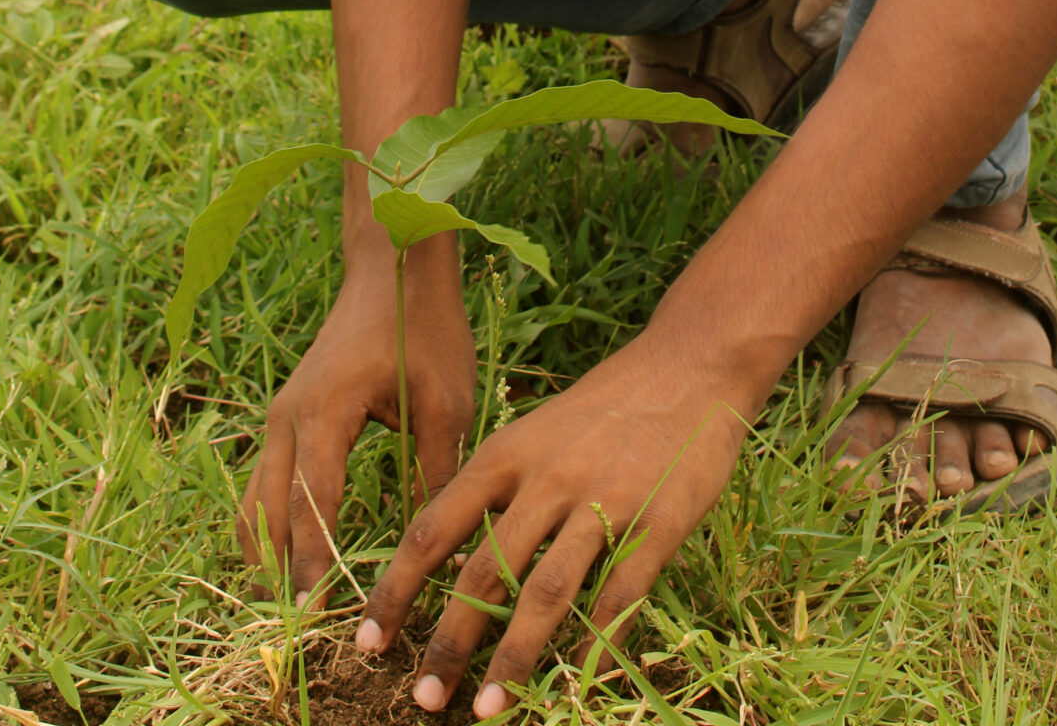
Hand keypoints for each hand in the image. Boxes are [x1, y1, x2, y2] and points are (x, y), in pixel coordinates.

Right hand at [237, 245, 476, 597]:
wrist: (395, 260)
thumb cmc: (426, 324)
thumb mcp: (445, 402)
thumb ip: (437, 474)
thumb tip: (442, 545)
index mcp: (325, 414)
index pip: (312, 508)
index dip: (314, 566)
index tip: (319, 617)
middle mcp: (289, 418)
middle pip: (270, 513)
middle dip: (282, 571)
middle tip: (304, 625)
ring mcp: (282, 414)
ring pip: (259, 500)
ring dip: (271, 550)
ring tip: (295, 601)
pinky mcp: (290, 412)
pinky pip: (267, 480)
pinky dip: (273, 521)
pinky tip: (294, 554)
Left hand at [354, 329, 757, 715]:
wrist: (688, 365)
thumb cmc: (602, 407)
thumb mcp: (534, 432)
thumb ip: (496, 490)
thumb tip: (447, 562)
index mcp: (505, 455)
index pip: (433, 530)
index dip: (396, 590)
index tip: (368, 643)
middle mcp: (546, 479)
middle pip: (483, 571)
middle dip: (449, 643)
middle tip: (423, 700)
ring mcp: (603, 501)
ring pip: (545, 593)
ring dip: (513, 658)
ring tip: (489, 710)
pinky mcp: (656, 522)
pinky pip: (619, 597)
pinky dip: (596, 647)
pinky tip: (578, 684)